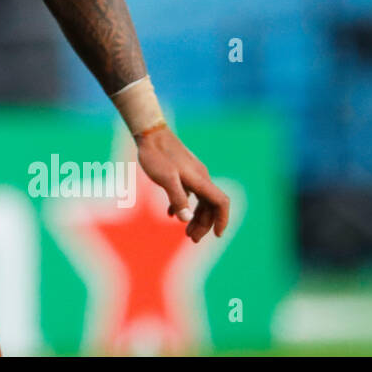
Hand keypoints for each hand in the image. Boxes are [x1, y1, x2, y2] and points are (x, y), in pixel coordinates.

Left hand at [134, 125, 229, 242]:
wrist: (149, 132)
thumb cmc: (156, 155)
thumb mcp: (166, 179)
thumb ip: (177, 198)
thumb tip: (186, 218)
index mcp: (200, 180)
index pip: (220, 202)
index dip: (222, 219)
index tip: (217, 235)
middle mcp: (200, 177)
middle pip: (210, 205)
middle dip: (204, 224)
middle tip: (192, 239)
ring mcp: (191, 175)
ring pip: (200, 200)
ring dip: (195, 217)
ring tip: (186, 232)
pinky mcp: (181, 172)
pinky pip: (188, 193)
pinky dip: (183, 205)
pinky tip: (171, 214)